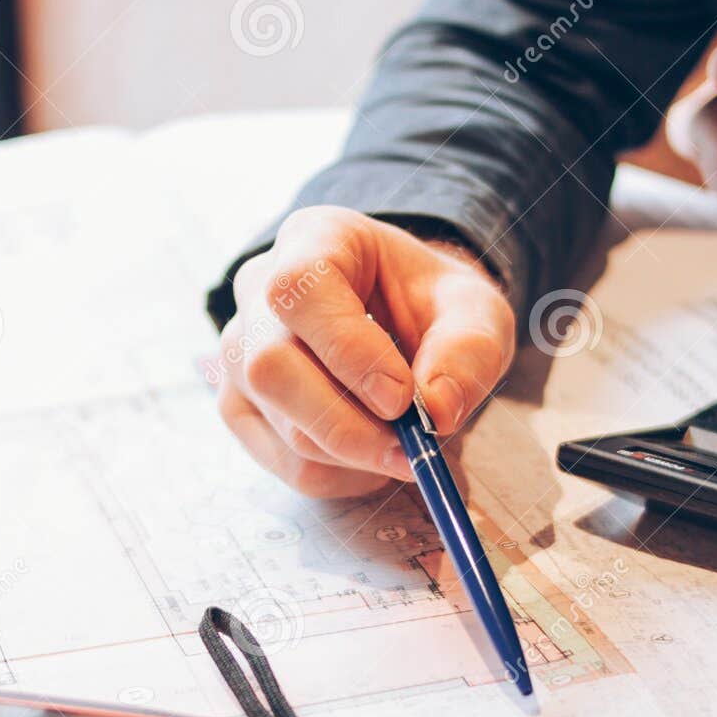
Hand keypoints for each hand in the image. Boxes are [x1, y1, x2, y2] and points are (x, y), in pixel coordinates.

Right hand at [217, 206, 514, 497]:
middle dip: (345, 425)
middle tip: (412, 451)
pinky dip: (338, 476)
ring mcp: (241, 352)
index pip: (298, 291)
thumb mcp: (475, 312)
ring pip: (276, 422)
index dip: (345, 351)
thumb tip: (437, 413)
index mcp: (314, 240)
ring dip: (351, 456)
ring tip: (407, 450)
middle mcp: (258, 291)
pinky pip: (281, 460)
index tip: (402, 398)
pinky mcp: (243, 406)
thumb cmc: (435, 306)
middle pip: (270, 368)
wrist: (411, 320)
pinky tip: (375, 458)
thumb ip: (467, 353)